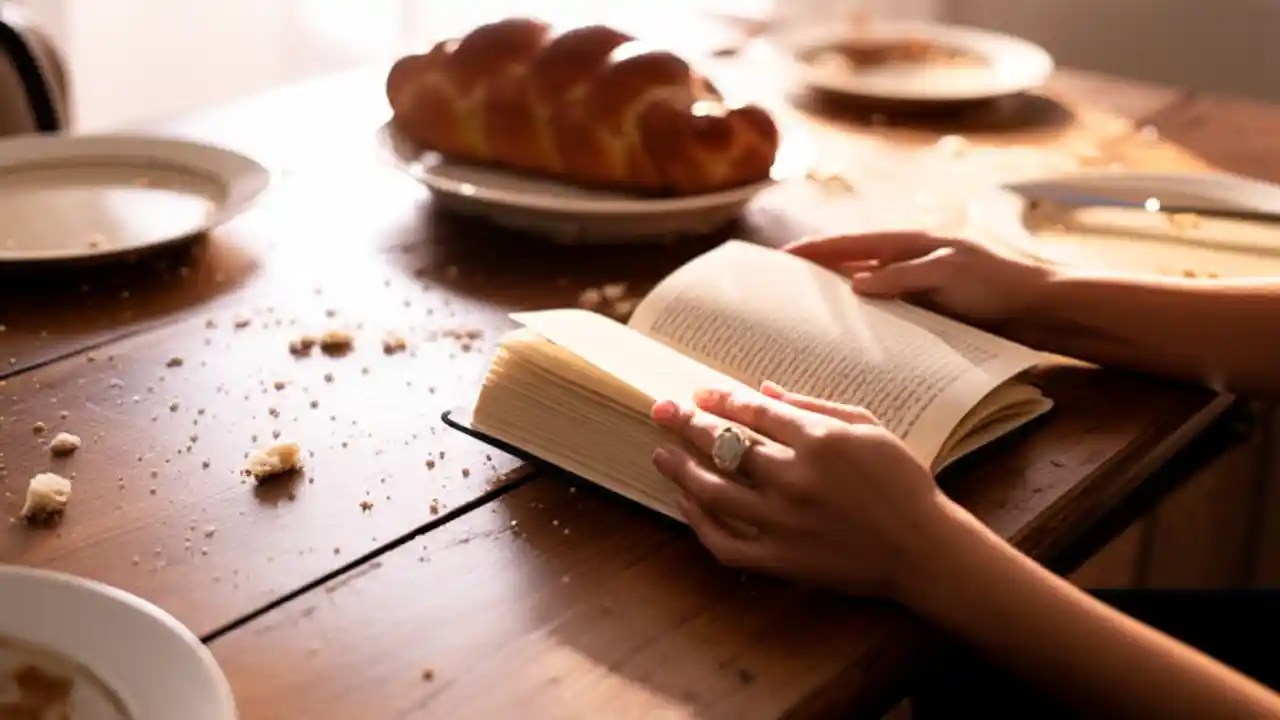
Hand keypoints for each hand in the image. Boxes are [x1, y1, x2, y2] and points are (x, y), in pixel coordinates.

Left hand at [649, 381, 956, 601]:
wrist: (923, 548)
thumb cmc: (901, 482)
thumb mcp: (868, 426)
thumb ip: (814, 405)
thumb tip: (764, 389)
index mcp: (818, 440)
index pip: (751, 413)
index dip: (719, 400)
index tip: (697, 394)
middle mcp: (794, 478)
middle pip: (723, 445)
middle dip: (685, 423)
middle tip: (660, 410)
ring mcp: (783, 522)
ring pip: (713, 492)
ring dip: (680, 469)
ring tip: (661, 454)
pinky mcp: (781, 560)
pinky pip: (725, 543)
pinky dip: (698, 523)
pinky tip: (686, 502)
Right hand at [785, 232, 1058, 326]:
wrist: (1042, 311)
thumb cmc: (998, 286)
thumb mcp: (948, 275)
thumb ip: (902, 276)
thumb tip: (855, 282)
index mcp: (912, 243)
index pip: (853, 243)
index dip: (816, 249)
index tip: (782, 256)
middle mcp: (910, 262)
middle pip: (853, 264)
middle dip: (819, 273)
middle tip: (783, 289)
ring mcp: (919, 287)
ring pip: (867, 290)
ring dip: (838, 299)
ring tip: (805, 316)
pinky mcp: (929, 312)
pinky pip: (886, 314)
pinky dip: (864, 321)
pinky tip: (850, 338)